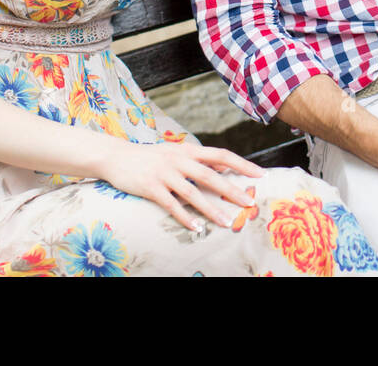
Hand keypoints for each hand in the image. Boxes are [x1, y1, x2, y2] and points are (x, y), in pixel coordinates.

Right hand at [102, 142, 263, 230]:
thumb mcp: (176, 152)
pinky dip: (185, 217)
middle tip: (249, 203)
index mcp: (188, 150)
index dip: (242, 164)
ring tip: (226, 222)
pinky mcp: (151, 187)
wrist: (116, 156)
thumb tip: (225, 167)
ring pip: (193, 193)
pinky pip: (171, 205)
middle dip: (232, 190)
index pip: (221, 155)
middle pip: (211, 175)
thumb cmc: (150, 157)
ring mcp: (164, 173)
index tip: (260, 174)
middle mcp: (179, 160)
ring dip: (211, 209)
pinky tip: (196, 228)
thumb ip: (199, 160)